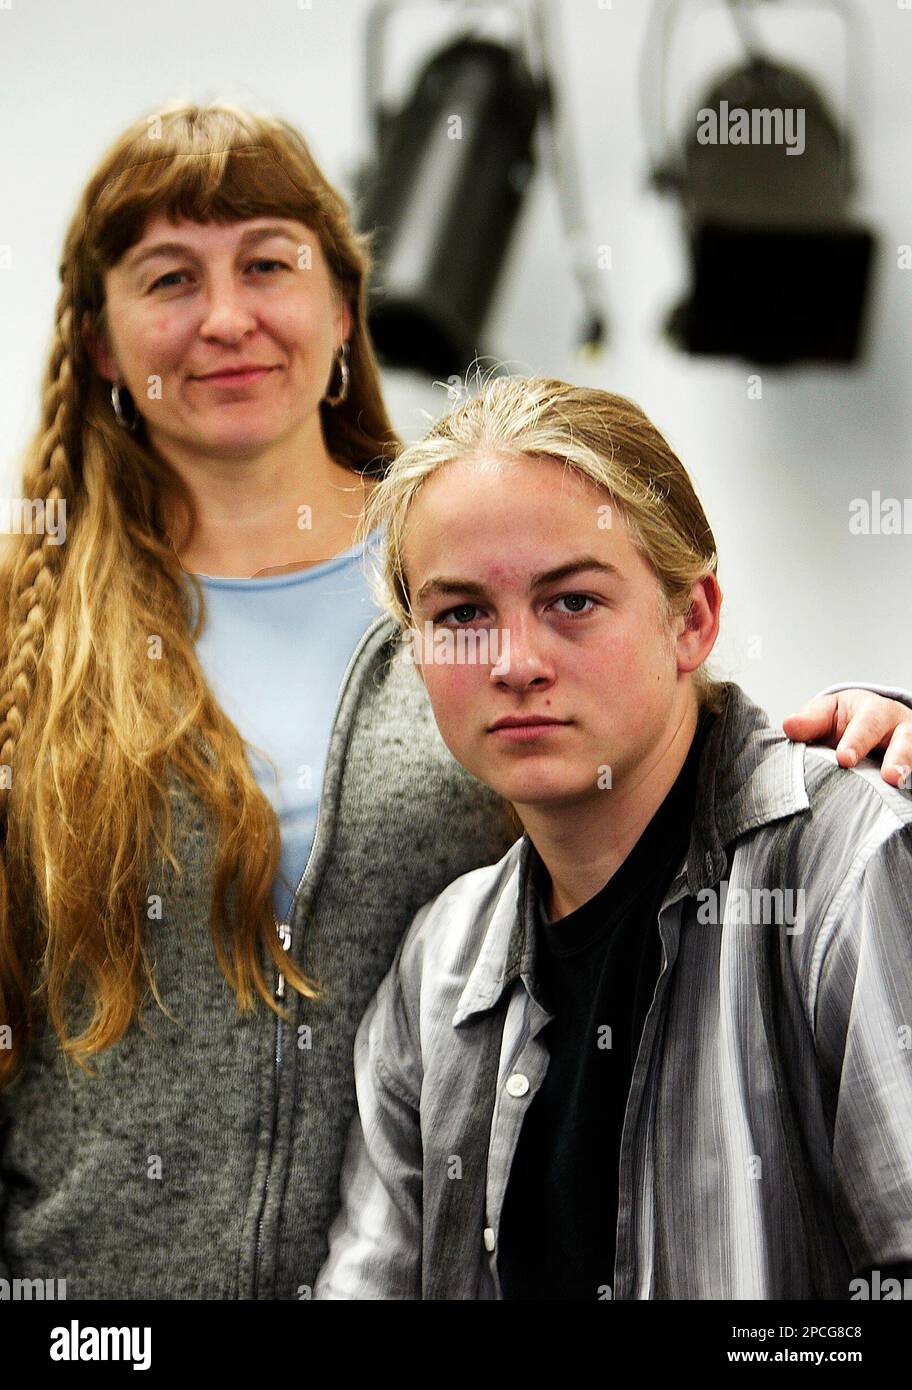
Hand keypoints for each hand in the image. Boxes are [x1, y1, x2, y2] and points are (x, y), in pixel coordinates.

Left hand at [782, 690, 911, 788]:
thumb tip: (789, 727)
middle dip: (898, 757)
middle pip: (904, 739)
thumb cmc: (846, 720)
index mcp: (874, 710)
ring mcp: (911, 748)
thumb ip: (811, 721)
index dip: (857, 741)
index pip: (867, 723)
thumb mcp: (828, 713)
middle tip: (890, 777)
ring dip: (910, 769)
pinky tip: (904, 799)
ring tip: (900, 783)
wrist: (873, 722)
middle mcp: (899, 727)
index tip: (844, 759)